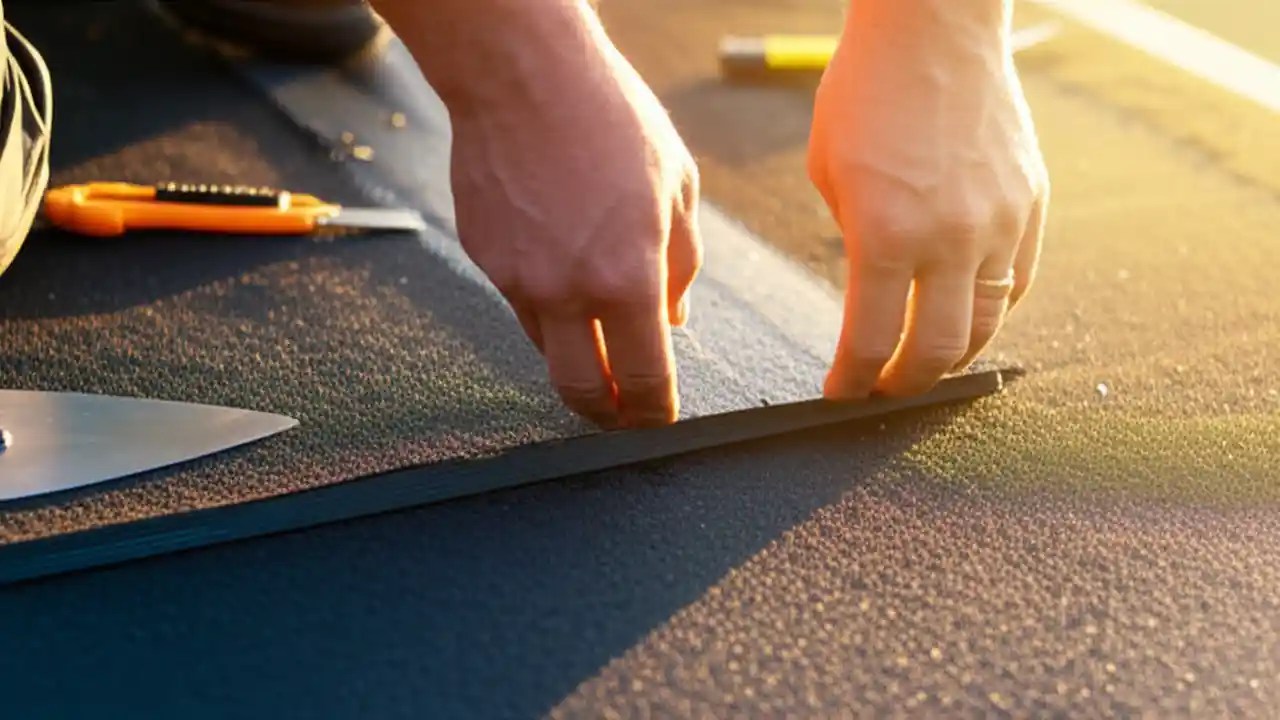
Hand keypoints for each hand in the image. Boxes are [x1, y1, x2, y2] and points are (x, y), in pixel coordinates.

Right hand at [440, 5, 701, 427]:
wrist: (523, 75)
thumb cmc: (609, 118)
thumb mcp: (678, 189)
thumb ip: (682, 266)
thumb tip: (673, 319)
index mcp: (628, 278)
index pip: (644, 379)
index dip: (654, 411)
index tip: (658, 418)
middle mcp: (567, 291)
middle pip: (581, 391)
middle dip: (606, 414)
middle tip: (620, 413)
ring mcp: (516, 279)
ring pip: (547, 349)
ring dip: (575, 355)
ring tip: (596, 333)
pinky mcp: (484, 259)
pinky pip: (519, 304)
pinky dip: (545, 306)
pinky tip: (559, 268)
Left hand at [807, 3, 1048, 398]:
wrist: (934, 28)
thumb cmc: (864, 93)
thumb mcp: (830, 174)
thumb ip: (855, 241)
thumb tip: (874, 292)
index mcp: (884, 234)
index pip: (871, 341)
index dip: (852, 381)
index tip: (840, 393)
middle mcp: (949, 238)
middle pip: (939, 350)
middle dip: (906, 382)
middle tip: (886, 387)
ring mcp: (999, 223)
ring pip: (988, 324)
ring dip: (955, 356)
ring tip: (928, 361)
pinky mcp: (1031, 203)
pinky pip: (1018, 281)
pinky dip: (992, 310)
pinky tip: (968, 313)